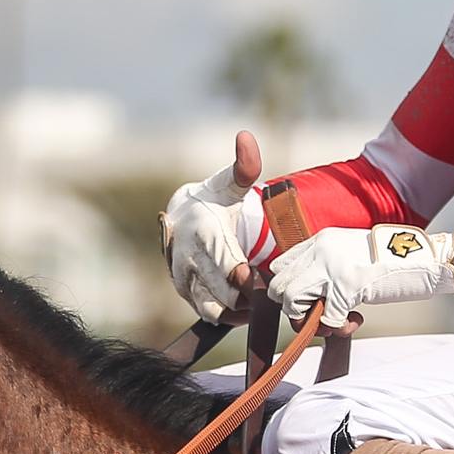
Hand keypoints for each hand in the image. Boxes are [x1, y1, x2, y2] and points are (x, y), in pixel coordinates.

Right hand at [161, 131, 266, 322]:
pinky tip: (247, 306)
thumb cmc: (214, 201)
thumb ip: (243, 167)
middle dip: (250, 297)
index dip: (249, 279)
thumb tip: (245, 138)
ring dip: (240, 311)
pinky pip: (207, 314)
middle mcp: (187, 258)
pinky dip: (229, 316)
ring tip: (260, 300)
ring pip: (212, 308)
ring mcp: (183, 279)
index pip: (228, 267)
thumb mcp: (229, 184)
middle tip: (270, 290)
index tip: (265, 276)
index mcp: (202, 233)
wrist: (183, 217)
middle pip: (223, 293)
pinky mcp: (185, 293)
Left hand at [267, 225, 453, 328]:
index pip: (280, 266)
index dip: (289, 290)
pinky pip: (325, 319)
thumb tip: (311, 298)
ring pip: (292, 301)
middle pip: (279, 286)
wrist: (426, 257)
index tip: (309, 302)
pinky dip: (337, 329)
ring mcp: (332, 267)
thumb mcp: (351, 255)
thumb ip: (328, 268)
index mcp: (321, 240)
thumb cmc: (393, 261)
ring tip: (335, 323)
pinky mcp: (348, 285)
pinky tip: (355, 321)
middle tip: (319, 317)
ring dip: (310, 322)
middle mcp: (321, 250)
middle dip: (295, 310)